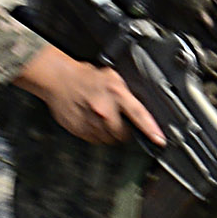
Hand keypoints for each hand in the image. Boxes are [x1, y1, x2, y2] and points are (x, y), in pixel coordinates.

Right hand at [17, 45, 164, 146]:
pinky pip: (94, 139)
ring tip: (100, 117)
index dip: (151, 129)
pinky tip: (90, 119)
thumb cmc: (84, 76)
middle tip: (116, 119)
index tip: (159, 140)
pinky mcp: (80, 129)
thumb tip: (139, 109)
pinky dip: (95, 133)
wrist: (57, 78)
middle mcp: (104, 109)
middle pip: (123, 134)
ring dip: (108, 132)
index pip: (139, 115)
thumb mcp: (111, 77)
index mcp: (116, 93)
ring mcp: (91, 122)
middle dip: (123, 129)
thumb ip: (125, 94)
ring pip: (108, 139)